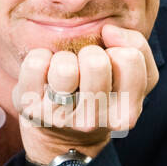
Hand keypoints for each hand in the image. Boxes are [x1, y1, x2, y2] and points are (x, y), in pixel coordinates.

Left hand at [12, 23, 158, 165]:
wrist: (62, 135)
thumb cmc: (101, 93)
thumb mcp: (131, 76)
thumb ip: (136, 46)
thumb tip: (109, 30)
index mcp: (124, 113)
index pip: (129, 58)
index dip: (118, 48)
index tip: (110, 58)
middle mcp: (92, 120)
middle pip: (95, 61)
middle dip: (90, 53)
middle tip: (85, 67)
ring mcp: (58, 116)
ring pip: (65, 66)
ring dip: (65, 57)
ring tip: (64, 72)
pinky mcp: (30, 106)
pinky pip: (36, 62)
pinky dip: (40, 57)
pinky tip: (45, 73)